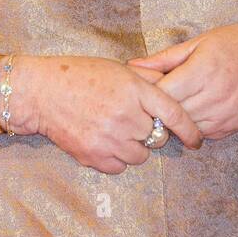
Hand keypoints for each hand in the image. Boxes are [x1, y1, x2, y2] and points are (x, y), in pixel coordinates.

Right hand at [13, 55, 202, 173]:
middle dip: (151, 133)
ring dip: (134, 148)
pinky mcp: (94, 156)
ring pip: (140, 156)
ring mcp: (110, 138)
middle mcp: (126, 116)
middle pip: (157, 139)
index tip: (196, 139)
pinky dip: (116, 159)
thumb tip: (174, 88)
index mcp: (135, 91)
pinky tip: (104, 141)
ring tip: (116, 131)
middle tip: (134, 123)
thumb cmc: (79, 76)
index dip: (190, 130)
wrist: (41, 93)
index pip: (174, 115)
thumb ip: (148, 80)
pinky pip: (119, 167)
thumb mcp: (118, 69)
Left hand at [127, 21, 237, 139]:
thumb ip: (165, 59)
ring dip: (175, 120)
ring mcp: (223, 114)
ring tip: (171, 106)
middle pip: (172, 113)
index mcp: (202, 71)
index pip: (163, 92)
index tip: (141, 89)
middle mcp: (213, 95)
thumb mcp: (199, 43)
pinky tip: (193, 111)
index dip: (149, 93)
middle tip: (149, 102)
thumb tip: (133, 65)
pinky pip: (202, 133)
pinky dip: (193, 125)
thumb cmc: (236, 45)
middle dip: (158, 109)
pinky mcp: (231, 127)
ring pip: (185, 127)